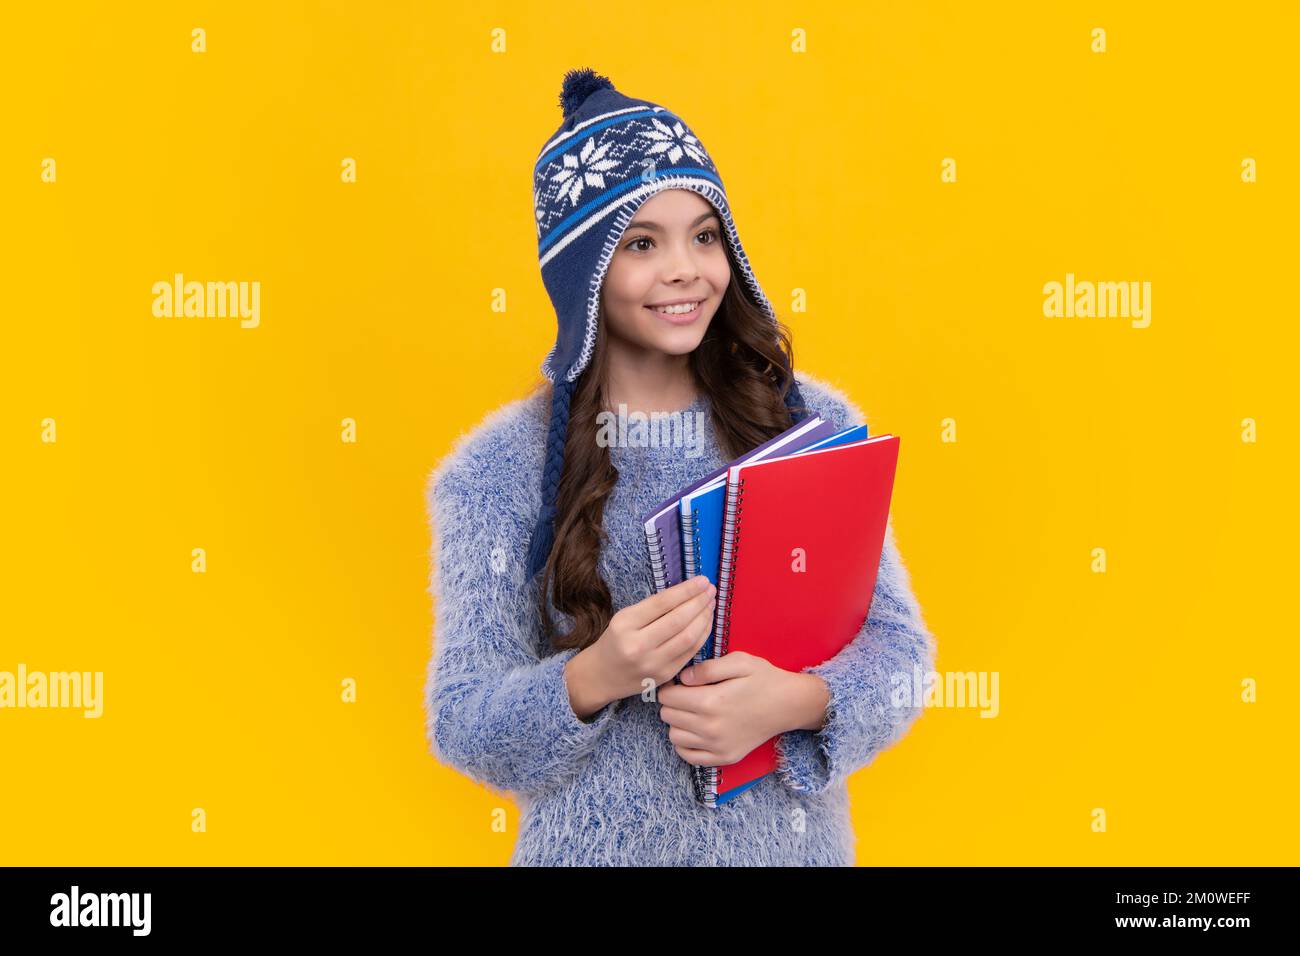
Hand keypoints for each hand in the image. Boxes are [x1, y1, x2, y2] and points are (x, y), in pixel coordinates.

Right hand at [570, 575, 715, 712]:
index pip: (662, 603)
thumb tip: (687, 592)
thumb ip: (652, 608)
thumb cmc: (615, 640)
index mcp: (625, 624)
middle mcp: (638, 645)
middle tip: (711, 590)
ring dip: (704, 618)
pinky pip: (690, 652)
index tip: (702, 580)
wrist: (601, 676)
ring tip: (711, 603)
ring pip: (688, 637)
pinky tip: (706, 622)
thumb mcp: (624, 618)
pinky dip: (702, 635)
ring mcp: (652, 663)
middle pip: (678, 620)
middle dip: (699, 602)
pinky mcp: (664, 675)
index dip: (686, 590)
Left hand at [656, 652, 830, 766]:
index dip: (670, 686)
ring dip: (678, 722)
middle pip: (667, 716)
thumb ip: (707, 668)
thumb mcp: (739, 661)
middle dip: (673, 702)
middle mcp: (711, 728)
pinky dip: (685, 743)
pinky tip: (696, 730)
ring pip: (674, 736)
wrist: (789, 705)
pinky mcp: (724, 758)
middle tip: (688, 695)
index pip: (667, 697)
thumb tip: (683, 678)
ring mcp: (717, 746)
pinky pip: (687, 756)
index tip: (680, 683)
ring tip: (693, 711)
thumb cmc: (764, 679)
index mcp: (711, 701)